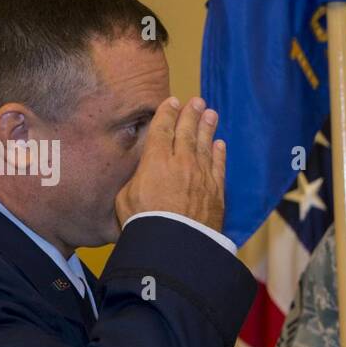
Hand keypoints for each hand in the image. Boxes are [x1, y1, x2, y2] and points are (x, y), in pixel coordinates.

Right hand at [115, 96, 225, 232]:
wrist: (174, 245)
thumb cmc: (143, 224)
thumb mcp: (125, 197)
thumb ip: (137, 179)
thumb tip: (144, 174)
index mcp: (155, 161)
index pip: (162, 129)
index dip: (167, 113)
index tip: (172, 102)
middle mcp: (181, 163)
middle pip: (187, 132)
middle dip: (191, 114)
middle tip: (197, 101)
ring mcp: (201, 176)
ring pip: (205, 145)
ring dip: (207, 127)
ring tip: (211, 113)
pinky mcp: (216, 191)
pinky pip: (218, 166)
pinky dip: (219, 153)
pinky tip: (220, 144)